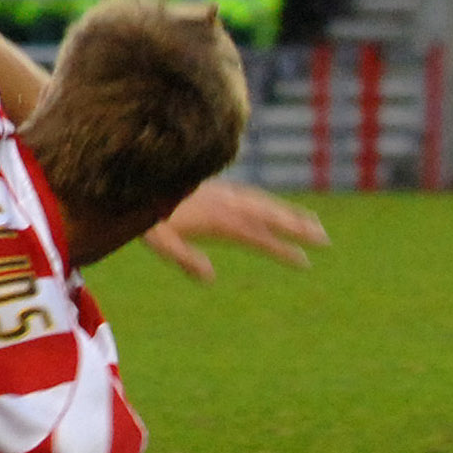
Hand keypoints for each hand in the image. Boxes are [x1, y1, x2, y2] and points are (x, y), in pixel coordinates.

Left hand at [141, 180, 326, 282]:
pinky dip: (265, 202)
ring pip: (260, 202)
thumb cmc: (139, 211)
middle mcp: (223, 202)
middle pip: (267, 214)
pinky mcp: (210, 185)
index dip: (282, 249)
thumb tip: (210, 278)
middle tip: (324, 239)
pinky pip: (247, 194)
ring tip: (310, 222)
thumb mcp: (159, 239)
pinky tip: (267, 207)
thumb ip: (185, 257)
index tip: (305, 262)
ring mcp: (218, 191)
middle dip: (297, 227)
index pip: (258, 236)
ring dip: (286, 212)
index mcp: (216, 218)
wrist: (129, 175)